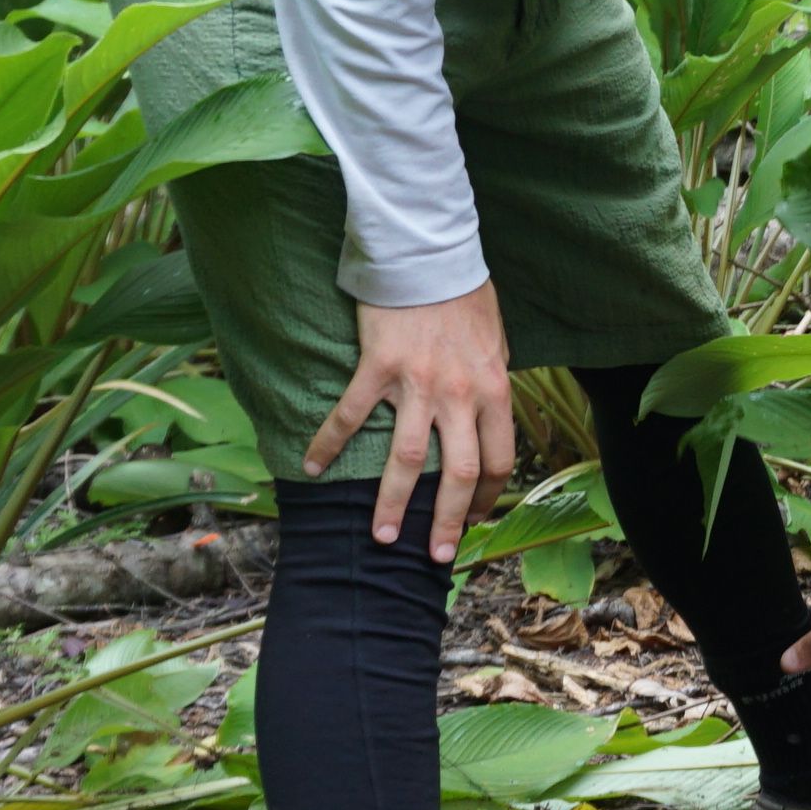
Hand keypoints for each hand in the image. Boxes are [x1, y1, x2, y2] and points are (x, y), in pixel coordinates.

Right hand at [308, 284, 514, 562]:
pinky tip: (312, 468)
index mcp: (494, 391)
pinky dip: (329, 445)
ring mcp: (418, 383)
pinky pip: (350, 416)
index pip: (499, 461)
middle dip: (447, 522)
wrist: (428, 252)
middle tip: (435, 557)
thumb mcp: (496, 342)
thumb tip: (487, 416)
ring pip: (408, 459)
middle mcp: (460, 395)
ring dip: (393, 503)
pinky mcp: (378, 367)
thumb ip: (490, 384)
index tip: (474, 522)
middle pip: (458, 474)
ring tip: (381, 537)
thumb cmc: (464, 294)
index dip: (488, 499)